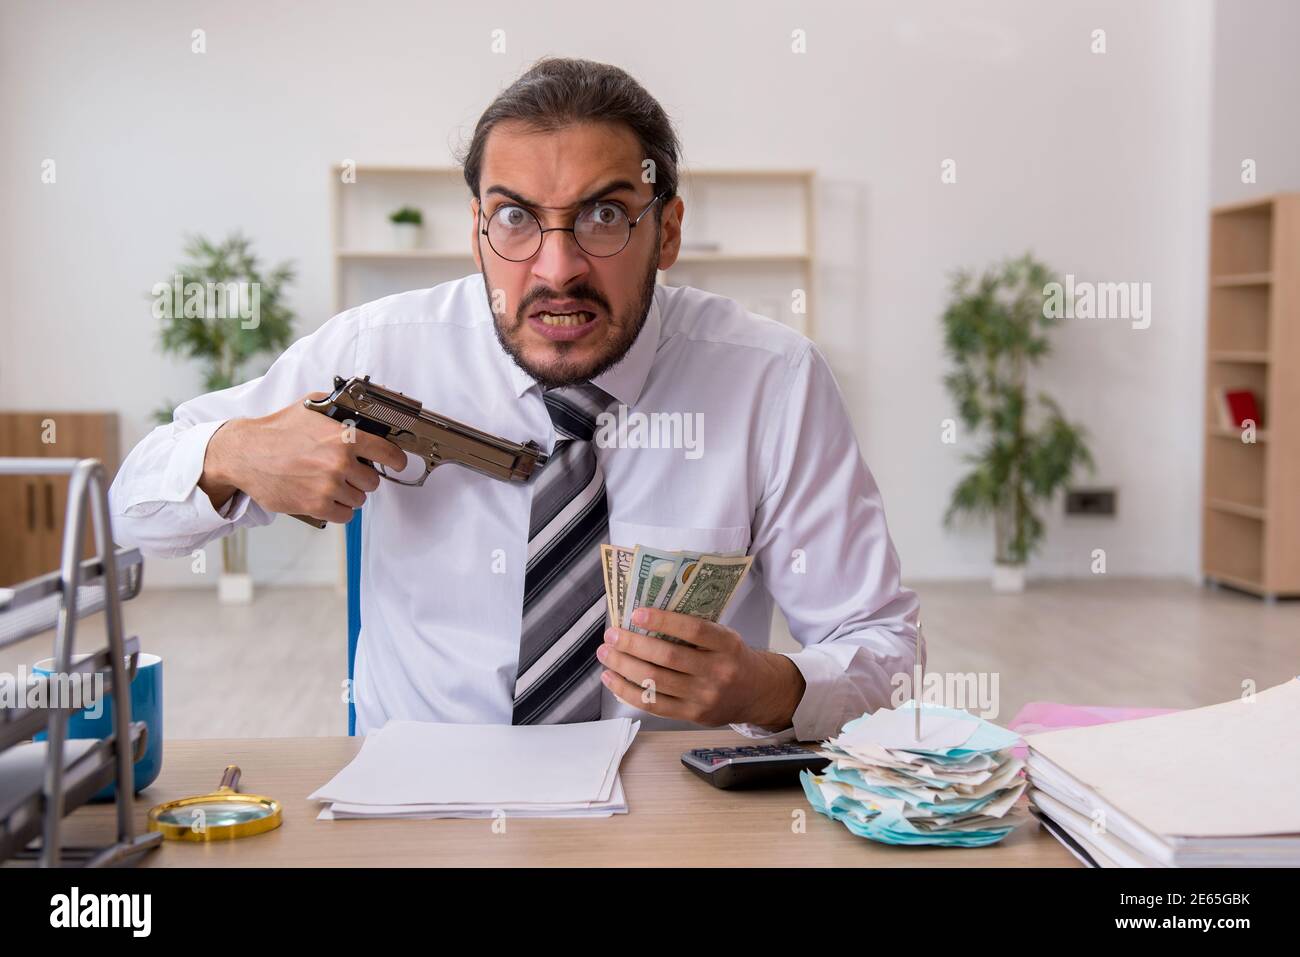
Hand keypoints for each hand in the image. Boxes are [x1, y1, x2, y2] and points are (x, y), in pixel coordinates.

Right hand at [199, 392, 407, 523]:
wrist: (245, 454)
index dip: (396, 460)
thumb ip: (342, 407)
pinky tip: (326, 497)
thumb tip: (367, 408)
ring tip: (330, 482)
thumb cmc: (277, 430)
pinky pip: (345, 515)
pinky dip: (338, 509)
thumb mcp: (312, 407)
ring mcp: (328, 486)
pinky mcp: (316, 505)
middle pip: (373, 481)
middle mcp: (339, 462)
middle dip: (362, 477)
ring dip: (349, 493)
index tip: (397, 464)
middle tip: (346, 471)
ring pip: (359, 499)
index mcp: (344, 437)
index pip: (388, 453)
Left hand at [596, 606, 805, 729]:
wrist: (757, 693)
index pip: (693, 630)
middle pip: (668, 658)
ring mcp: (704, 696)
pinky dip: (628, 691)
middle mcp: (717, 672)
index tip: (636, 613)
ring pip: (656, 682)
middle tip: (611, 635)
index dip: (663, 622)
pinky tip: (612, 680)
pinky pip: (654, 705)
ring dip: (624, 667)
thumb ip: (695, 630)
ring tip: (606, 654)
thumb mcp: (724, 637)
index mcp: (726, 644)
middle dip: (633, 645)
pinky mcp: (692, 715)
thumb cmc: (731, 657)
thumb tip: (645, 618)